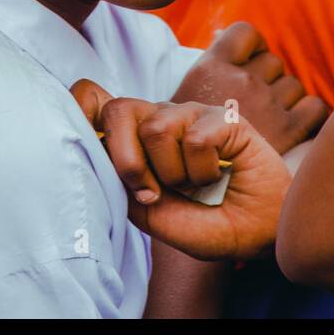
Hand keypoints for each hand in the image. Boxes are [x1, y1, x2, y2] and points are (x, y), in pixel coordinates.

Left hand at [71, 81, 288, 260]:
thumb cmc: (207, 223)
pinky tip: (219, 175)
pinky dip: (204, 170)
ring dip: (174, 173)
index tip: (76, 127)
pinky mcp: (223, 118)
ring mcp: (192, 115)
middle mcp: (161, 119)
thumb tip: (102, 158)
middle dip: (127, 160)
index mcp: (138, 139)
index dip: (81, 104)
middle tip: (151, 193)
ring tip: (194, 185)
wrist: (257, 232)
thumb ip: (125, 188)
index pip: (98, 101)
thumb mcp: (154, 215)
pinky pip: (196, 139)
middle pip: (119, 110)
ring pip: (157, 129)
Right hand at [171, 22, 326, 153]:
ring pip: (293, 85)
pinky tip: (292, 129)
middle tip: (255, 105)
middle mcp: (240, 81)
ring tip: (268, 122)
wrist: (195, 191)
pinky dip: (307, 116)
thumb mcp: (184, 101)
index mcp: (211, 68)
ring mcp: (266, 103)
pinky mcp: (288, 129)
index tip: (248, 63)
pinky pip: (314, 108)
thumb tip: (219, 33)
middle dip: (267, 80)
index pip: (245, 33)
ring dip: (284, 100)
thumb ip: (207, 68)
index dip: (252, 45)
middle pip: (272, 62)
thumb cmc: (185, 147)